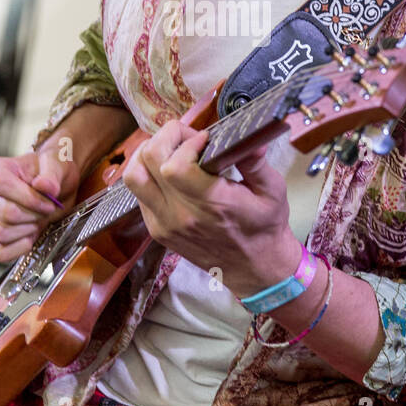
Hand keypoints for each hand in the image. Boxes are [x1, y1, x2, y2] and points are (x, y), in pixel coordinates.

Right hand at [0, 148, 80, 263]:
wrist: (59, 187)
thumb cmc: (53, 171)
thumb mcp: (58, 163)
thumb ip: (51, 172)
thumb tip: (42, 185)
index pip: (1, 185)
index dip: (28, 197)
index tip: (49, 202)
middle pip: (4, 213)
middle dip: (33, 215)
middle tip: (47, 210)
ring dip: (27, 230)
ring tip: (39, 219)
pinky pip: (0, 253)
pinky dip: (19, 249)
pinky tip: (32, 236)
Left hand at [120, 119, 300, 296]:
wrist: (254, 269)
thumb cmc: (264, 228)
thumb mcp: (272, 192)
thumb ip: (256, 162)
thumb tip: (244, 136)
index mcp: (212, 204)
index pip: (175, 166)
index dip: (186, 143)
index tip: (205, 139)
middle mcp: (182, 214)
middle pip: (148, 163)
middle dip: (165, 138)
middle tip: (186, 138)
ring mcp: (165, 224)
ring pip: (133, 177)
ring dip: (147, 155)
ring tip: (170, 150)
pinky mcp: (157, 230)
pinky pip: (138, 194)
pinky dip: (147, 174)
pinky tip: (168, 172)